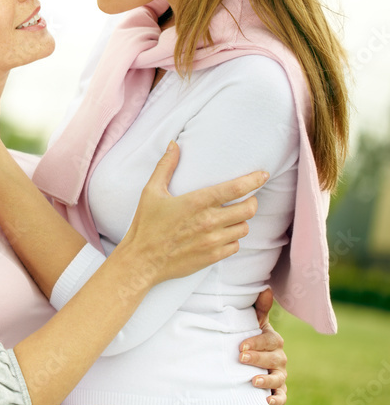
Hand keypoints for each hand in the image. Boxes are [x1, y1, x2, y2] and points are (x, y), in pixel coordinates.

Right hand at [122, 141, 266, 284]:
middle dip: (251, 202)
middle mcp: (209, 221)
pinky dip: (232, 239)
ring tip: (230, 218)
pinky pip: (235, 245)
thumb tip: (173, 145)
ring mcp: (213, 240)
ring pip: (244, 228)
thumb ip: (165, 166)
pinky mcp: (213, 256)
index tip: (262, 175)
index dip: (254, 180)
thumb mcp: (151, 192)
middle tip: (245, 199)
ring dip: (240, 221)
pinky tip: (221, 235)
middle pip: (249, 209)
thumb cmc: (146, 225)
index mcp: (197, 202)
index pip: (236, 188)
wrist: (142, 260)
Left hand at [238, 288, 287, 404]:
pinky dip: (277, 400)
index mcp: (273, 340)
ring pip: (279, 378)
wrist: (246, 359)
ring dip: (267, 380)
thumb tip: (266, 289)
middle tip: (241, 358)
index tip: (241, 346)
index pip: (269, 341)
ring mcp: (279, 374)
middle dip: (258, 358)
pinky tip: (267, 401)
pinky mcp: (278, 389)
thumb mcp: (252, 322)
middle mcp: (279, 357)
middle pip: (274, 359)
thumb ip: (259, 308)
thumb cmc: (249, 336)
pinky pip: (282, 396)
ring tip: (253, 381)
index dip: (256, 343)